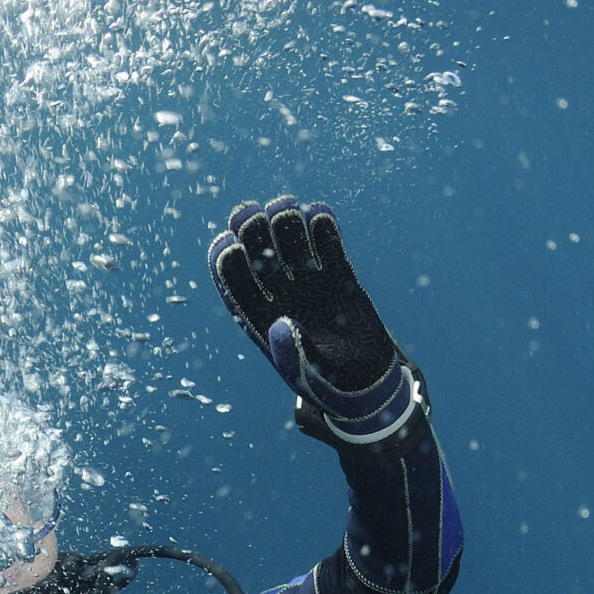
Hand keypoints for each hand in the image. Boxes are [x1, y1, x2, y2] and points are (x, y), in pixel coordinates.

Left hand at [209, 196, 422, 450]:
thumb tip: (279, 325)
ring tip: (284, 207)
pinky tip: (318, 213)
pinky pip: (328, 247)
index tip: (226, 244)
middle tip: (250, 215)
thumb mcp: (306, 378)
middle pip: (259, 256)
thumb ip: (290, 355)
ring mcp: (308, 283)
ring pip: (290, 244)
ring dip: (284, 223)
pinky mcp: (338, 276)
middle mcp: (280, 296)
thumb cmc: (329, 386)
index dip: (227, 264)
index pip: (235, 285)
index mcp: (260, 319)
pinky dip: (324, 229)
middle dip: (251, 233)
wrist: (367, 383)